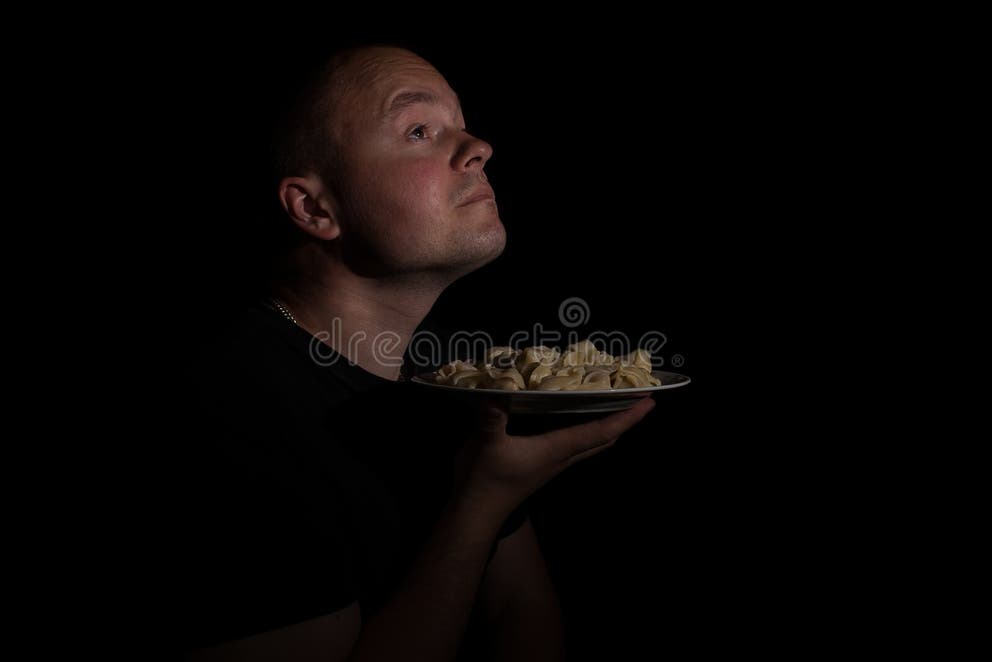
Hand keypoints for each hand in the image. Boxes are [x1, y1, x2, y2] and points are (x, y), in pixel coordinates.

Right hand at [454, 397, 655, 519]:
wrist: (477, 512)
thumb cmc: (487, 480)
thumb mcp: (487, 446)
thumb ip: (492, 420)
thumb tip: (495, 392)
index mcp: (557, 449)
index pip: (601, 432)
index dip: (626, 418)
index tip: (648, 403)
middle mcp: (561, 456)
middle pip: (602, 440)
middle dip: (623, 421)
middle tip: (638, 400)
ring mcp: (552, 463)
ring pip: (589, 444)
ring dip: (606, 426)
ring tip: (614, 404)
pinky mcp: (540, 465)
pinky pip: (572, 445)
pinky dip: (584, 430)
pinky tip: (574, 417)